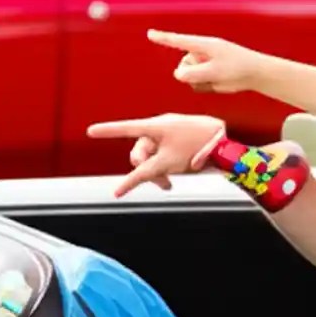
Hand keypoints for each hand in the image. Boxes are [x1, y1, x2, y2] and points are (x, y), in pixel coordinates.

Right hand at [86, 113, 225, 196]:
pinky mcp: (177, 140)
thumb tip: (119, 189)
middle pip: (139, 151)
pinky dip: (164, 167)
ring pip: (150, 156)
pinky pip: (162, 155)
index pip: (124, 128)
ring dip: (156, 172)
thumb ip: (142, 174)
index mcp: (154, 127)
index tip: (90, 131)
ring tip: (169, 183)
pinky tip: (173, 177)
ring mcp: (168, 134)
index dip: (107, 131)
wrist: (225, 140)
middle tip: (162, 184)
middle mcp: (158, 128)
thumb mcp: (166, 163)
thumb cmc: (197, 146)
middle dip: (145, 169)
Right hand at [148, 29, 269, 93]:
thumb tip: (177, 75)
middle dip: (192, 73)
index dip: (163, 38)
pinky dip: (204, 86)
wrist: (255, 74)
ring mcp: (203, 64)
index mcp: (204, 45)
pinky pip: (195, 84)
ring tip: (218, 79)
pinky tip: (217, 84)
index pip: (179, 41)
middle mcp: (201, 54)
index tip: (149, 34)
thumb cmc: (238, 68)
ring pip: (188, 77)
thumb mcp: (215, 71)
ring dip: (199, 82)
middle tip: (212, 74)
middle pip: (183, 65)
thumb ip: (194, 73)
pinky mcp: (207, 75)